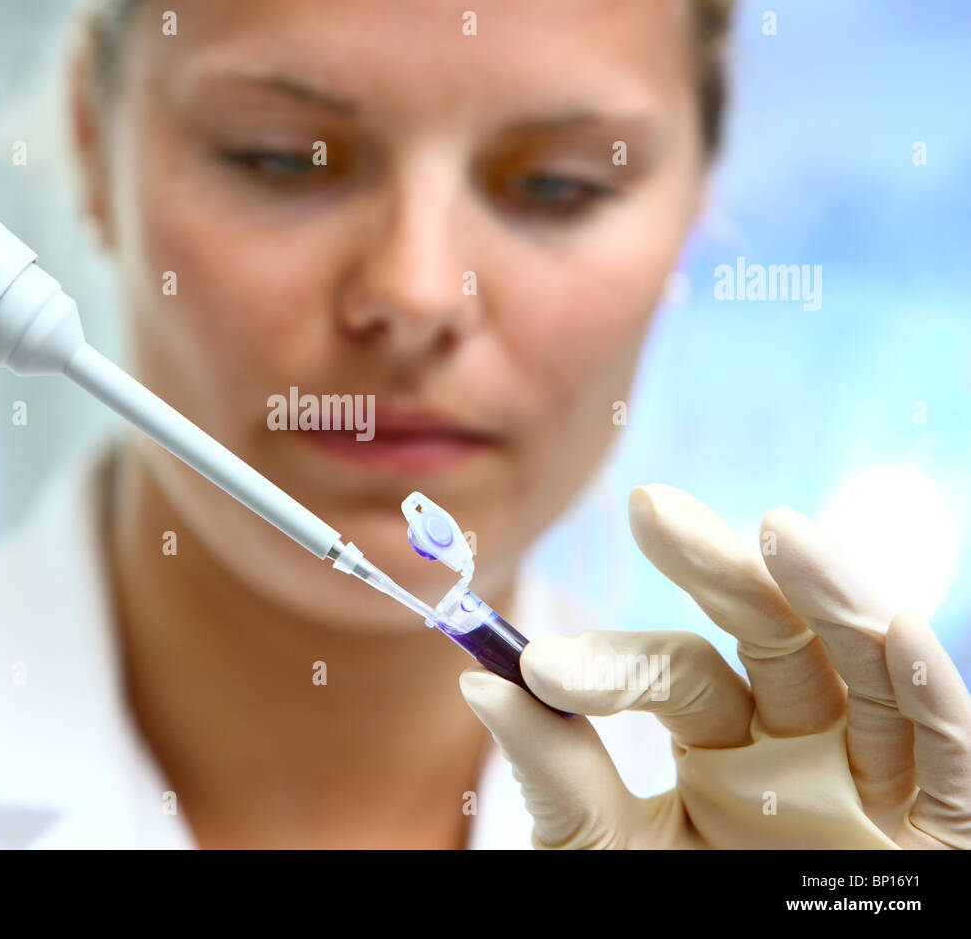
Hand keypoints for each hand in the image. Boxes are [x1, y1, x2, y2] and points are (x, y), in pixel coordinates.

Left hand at [460, 484, 970, 848]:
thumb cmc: (677, 918)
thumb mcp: (603, 852)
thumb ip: (556, 777)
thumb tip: (480, 683)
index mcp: (719, 741)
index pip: (674, 669)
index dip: (612, 660)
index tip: (536, 664)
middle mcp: (798, 741)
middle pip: (772, 632)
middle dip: (717, 565)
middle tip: (652, 506)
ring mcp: (869, 776)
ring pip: (861, 664)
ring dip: (831, 595)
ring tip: (780, 532)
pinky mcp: (937, 824)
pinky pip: (944, 746)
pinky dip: (925, 686)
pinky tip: (890, 632)